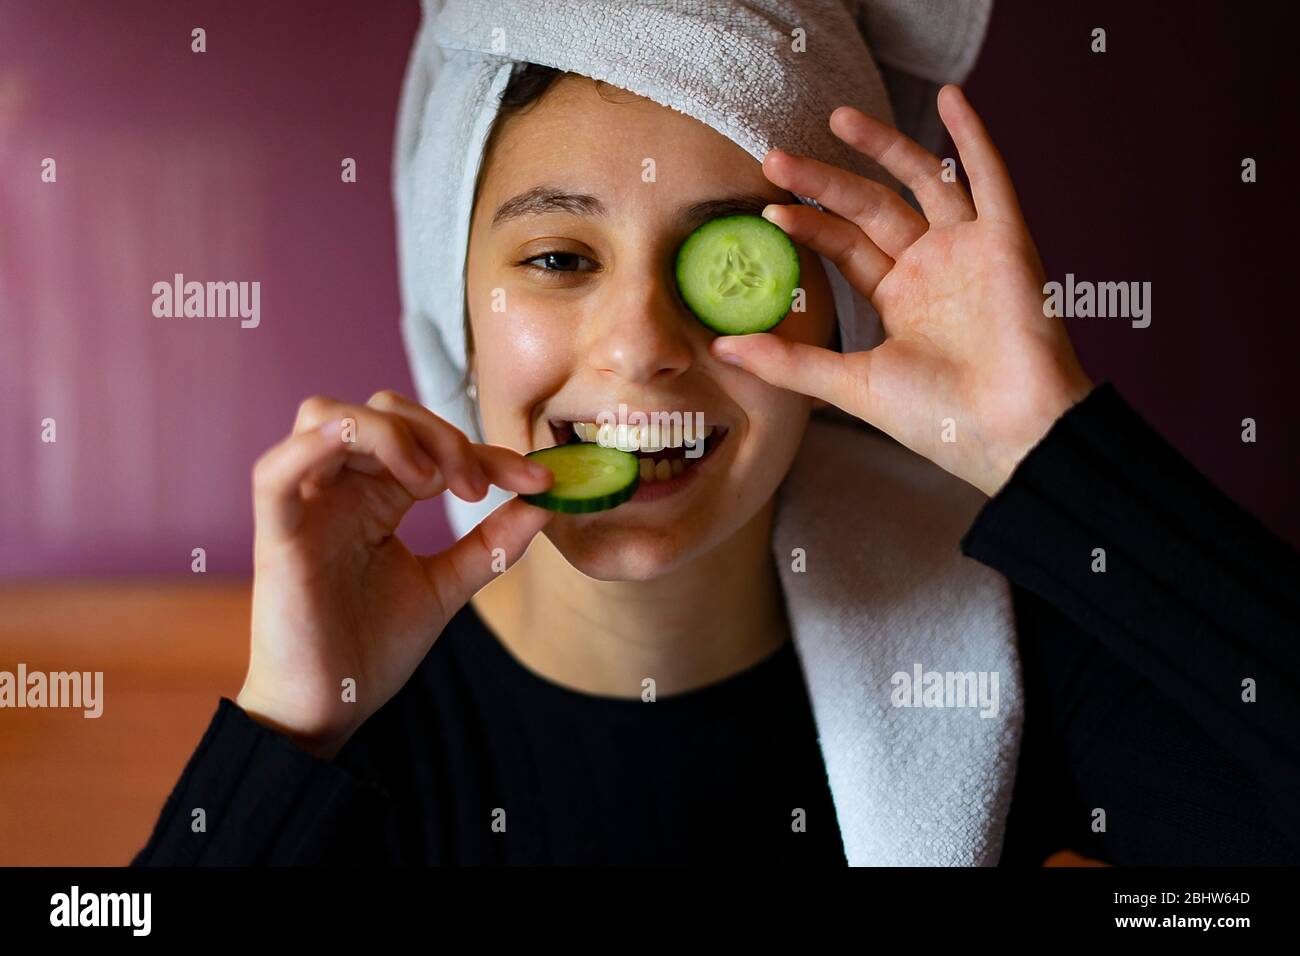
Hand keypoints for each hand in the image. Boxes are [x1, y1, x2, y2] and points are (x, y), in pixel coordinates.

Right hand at [237, 390, 553, 758]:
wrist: (330, 711)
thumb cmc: (371, 648)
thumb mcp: (447, 586)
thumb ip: (492, 543)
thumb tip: (547, 504)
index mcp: (375, 496)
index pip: (430, 441)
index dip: (489, 452)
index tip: (538, 483)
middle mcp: (338, 489)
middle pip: (384, 411)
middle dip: (442, 434)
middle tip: (476, 489)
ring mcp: (305, 508)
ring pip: (329, 415)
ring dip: (390, 432)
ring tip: (431, 482)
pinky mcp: (276, 539)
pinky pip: (276, 471)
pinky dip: (316, 444)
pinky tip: (374, 457)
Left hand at [711, 85, 1093, 496]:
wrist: (1006, 435)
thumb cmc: (938, 420)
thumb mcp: (851, 385)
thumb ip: (789, 362)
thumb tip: (721, 349)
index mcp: (900, 301)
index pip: (846, 247)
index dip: (808, 226)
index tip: (766, 210)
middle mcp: (933, 269)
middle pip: (871, 208)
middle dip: (823, 182)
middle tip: (773, 157)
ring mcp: (970, 252)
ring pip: (921, 182)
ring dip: (884, 146)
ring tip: (838, 117)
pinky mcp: (1007, 242)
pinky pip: (990, 179)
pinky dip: (973, 139)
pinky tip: (953, 100)